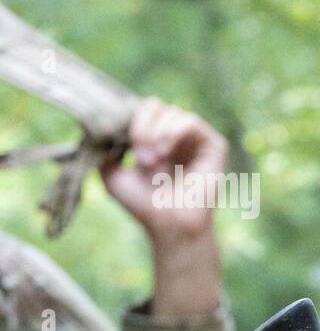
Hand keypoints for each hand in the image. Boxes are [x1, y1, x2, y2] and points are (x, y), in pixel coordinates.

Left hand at [100, 97, 224, 317]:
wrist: (170, 225)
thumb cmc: (145, 205)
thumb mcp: (112, 174)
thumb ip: (104, 150)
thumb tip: (94, 126)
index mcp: (157, 139)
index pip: (143, 110)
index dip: (128, 119)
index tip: (120, 144)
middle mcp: (179, 137)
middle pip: (156, 105)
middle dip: (140, 125)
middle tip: (138, 154)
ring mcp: (197, 140)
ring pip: (172, 111)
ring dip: (154, 132)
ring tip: (150, 159)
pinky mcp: (214, 145)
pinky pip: (190, 121)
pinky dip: (172, 131)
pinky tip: (164, 151)